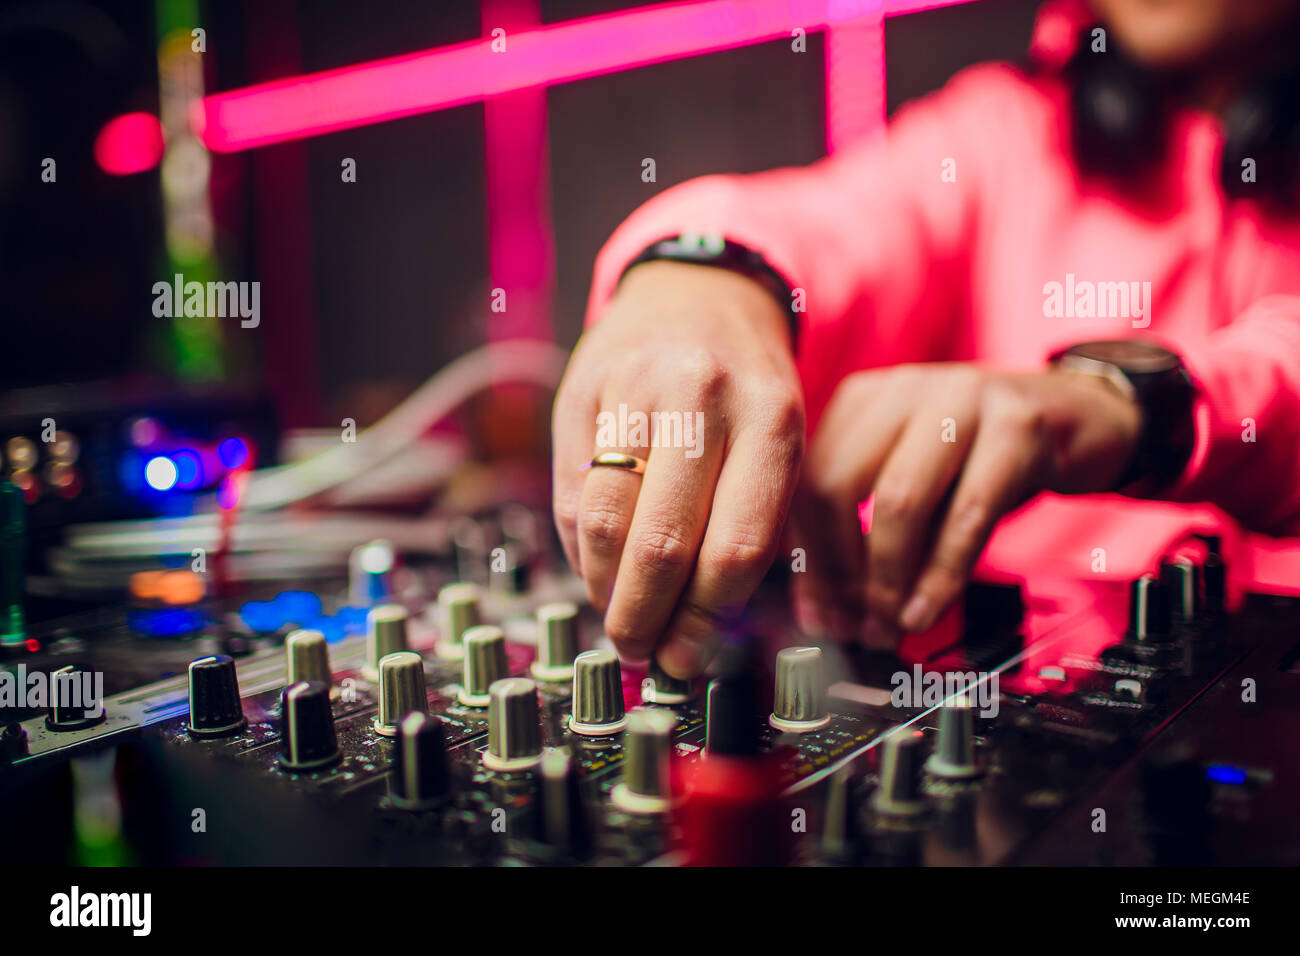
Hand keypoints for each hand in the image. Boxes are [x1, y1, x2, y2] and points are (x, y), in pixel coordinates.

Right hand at [552, 261, 804, 677]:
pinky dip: (578, 549)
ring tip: (615, 618)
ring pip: (605, 524)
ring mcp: (636, 390)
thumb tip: (695, 631)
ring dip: (603, 591)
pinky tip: (594, 569)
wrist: (698, 293)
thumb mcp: (778, 443)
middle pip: (663, 544)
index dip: (706, 619)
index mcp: (773, 421)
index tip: (689, 655)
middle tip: (641, 651)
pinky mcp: (583, 391)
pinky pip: (570, 495)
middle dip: (646, 618)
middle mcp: (704, 400)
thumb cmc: (745, 388)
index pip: (737, 548)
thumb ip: (749, 524)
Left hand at [790, 363, 1140, 647]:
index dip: (806, 557)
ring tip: (888, 625)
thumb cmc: (984, 454)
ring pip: (897, 502)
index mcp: (862, 397)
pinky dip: (941, 576)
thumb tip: (825, 607)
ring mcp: (961, 400)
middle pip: (836, 486)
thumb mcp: (915, 476)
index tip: (816, 612)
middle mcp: (903, 389)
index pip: (808, 480)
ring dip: (887, 580)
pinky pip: (967, 516)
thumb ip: (866, 527)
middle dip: (838, 571)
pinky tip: (927, 610)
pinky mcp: (1017, 428)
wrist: (1079, 414)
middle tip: (851, 623)